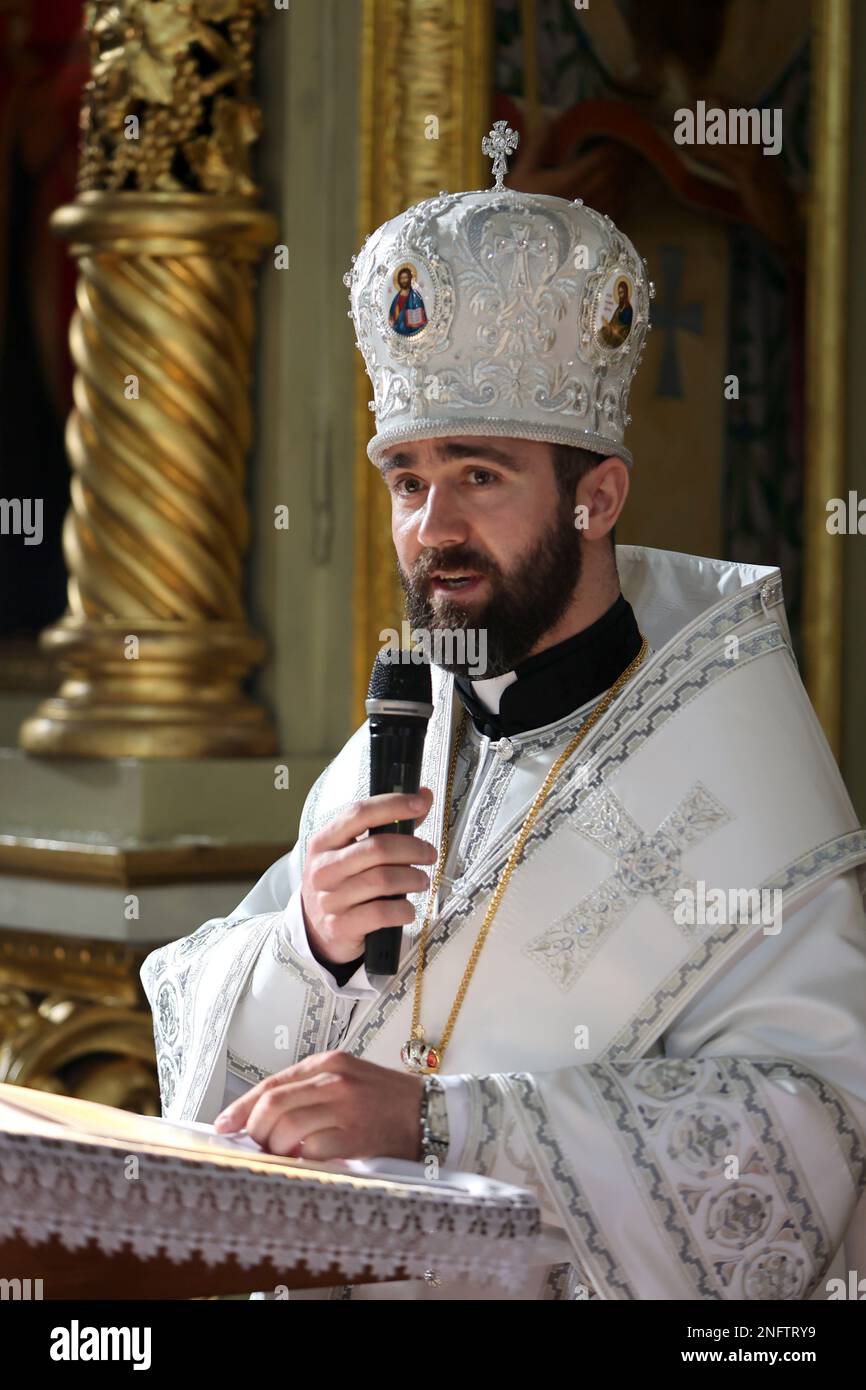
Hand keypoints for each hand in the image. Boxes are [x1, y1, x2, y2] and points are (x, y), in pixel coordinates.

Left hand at [214, 1052, 424, 1160]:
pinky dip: (299, 1160)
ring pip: (287, 1129)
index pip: (271, 1084)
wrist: (430, 1112)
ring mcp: (344, 1107)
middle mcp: (333, 1081)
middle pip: (273, 1105)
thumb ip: (311, 1090)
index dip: (242, 1107)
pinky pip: (311, 1150)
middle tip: (254, 1147)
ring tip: (281, 1157)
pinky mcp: (354, 1135)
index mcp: (327, 1064)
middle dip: (254, 1131)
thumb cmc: (386, 1099)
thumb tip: (267, 1115)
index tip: (225, 1125)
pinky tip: (303, 1163)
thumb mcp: (347, 1078)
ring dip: (275, 1149)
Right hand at [300, 787, 437, 965]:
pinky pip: (382, 913)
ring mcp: (330, 899)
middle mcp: (323, 868)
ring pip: (384, 880)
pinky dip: (404, 909)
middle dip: (413, 848)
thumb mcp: (353, 852)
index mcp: (323, 842)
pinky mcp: (340, 926)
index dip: (393, 805)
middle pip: (378, 848)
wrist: (317, 931)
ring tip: (422, 880)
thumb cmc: (342, 883)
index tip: (420, 803)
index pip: (359, 814)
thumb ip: (388, 826)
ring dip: (413, 878)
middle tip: (429, 854)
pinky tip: (408, 909)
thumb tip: (423, 796)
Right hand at [509, 118, 636, 223]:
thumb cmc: (517, 205)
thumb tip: (546, 121)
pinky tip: (622, 192)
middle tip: (627, 151)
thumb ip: (537, 147)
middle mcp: (580, 198)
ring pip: (616, 192)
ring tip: (628, 167)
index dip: (611, 148)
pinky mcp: (588, 229)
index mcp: (566, 181)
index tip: (616, 140)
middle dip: (621, 160)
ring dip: (624, 178)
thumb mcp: (522, 173)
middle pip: (611, 174)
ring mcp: (587, 215)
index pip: (598, 159)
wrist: (516, 239)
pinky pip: (612, 211)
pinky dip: (621, 199)